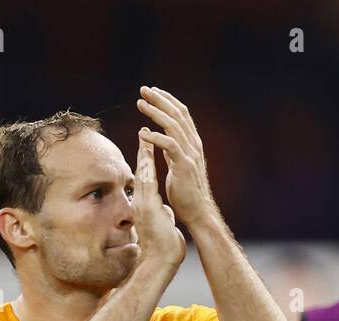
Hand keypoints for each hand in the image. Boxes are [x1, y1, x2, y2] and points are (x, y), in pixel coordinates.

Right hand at [132, 129, 185, 269]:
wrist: (159, 262)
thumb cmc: (163, 249)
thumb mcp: (164, 226)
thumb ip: (163, 216)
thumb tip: (166, 212)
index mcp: (147, 205)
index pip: (147, 179)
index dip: (148, 162)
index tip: (150, 146)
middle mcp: (142, 202)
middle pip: (141, 172)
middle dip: (143, 152)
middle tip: (144, 132)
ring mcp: (143, 204)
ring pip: (142, 173)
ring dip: (143, 154)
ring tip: (144, 135)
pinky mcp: (147, 207)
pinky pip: (146, 183)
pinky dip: (146, 168)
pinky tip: (147, 154)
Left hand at [136, 86, 218, 227]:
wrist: (198, 212)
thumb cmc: (186, 193)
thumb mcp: (178, 166)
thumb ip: (172, 152)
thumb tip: (161, 142)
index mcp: (192, 143)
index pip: (181, 115)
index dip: (168, 101)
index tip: (153, 92)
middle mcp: (193, 145)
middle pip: (177, 114)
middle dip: (160, 100)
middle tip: (143, 90)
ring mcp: (190, 154)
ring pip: (173, 125)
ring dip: (155, 113)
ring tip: (140, 104)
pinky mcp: (184, 166)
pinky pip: (169, 145)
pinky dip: (156, 137)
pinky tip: (142, 133)